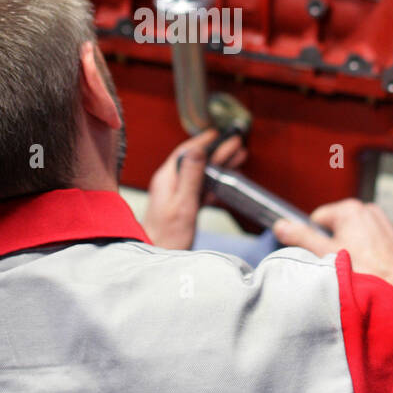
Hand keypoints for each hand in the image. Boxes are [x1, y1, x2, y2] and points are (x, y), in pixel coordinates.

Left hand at [142, 129, 246, 249]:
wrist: (155, 258)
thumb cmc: (167, 238)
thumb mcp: (184, 204)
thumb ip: (190, 176)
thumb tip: (197, 150)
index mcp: (167, 178)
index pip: (186, 151)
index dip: (203, 141)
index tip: (218, 134)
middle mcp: (169, 183)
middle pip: (195, 160)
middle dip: (216, 151)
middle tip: (235, 144)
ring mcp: (174, 195)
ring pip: (200, 174)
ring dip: (218, 166)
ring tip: (237, 158)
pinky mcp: (181, 207)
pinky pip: (200, 189)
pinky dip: (214, 183)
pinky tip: (226, 182)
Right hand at [273, 199, 392, 300]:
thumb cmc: (368, 273)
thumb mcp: (325, 255)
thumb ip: (300, 237)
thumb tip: (280, 226)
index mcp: (350, 209)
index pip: (317, 219)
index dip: (314, 239)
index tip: (320, 257)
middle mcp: (369, 211)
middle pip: (337, 228)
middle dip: (334, 246)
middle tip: (338, 268)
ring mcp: (385, 225)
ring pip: (356, 238)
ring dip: (352, 253)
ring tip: (357, 273)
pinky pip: (373, 246)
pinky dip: (370, 258)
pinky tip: (371, 274)